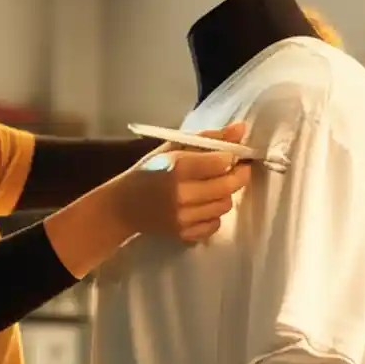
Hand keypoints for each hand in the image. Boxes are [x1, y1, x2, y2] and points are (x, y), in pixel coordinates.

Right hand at [115, 122, 250, 242]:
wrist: (123, 206)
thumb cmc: (149, 171)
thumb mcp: (173, 147)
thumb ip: (208, 138)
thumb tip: (241, 129)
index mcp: (177, 166)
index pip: (222, 161)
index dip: (233, 156)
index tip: (232, 154)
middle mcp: (182, 193)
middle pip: (228, 185)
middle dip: (238, 175)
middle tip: (236, 169)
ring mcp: (183, 217)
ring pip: (225, 205)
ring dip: (225, 194)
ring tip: (213, 187)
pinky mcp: (184, 234)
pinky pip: (215, 224)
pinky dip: (214, 214)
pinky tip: (203, 206)